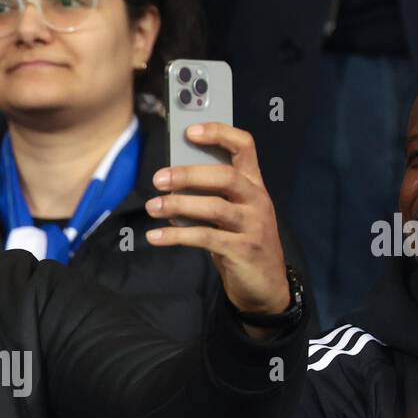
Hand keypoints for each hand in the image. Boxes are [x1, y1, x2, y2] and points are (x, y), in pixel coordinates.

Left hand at [147, 122, 290, 324]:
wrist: (266, 287)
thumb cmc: (241, 243)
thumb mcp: (231, 216)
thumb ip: (209, 198)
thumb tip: (170, 186)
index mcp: (254, 185)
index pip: (244, 146)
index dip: (218, 133)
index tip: (189, 131)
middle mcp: (257, 200)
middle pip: (225, 176)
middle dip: (189, 174)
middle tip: (158, 178)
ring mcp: (253, 226)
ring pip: (214, 207)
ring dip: (178, 205)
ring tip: (152, 206)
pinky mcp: (243, 250)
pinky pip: (205, 238)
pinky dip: (177, 236)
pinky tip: (156, 236)